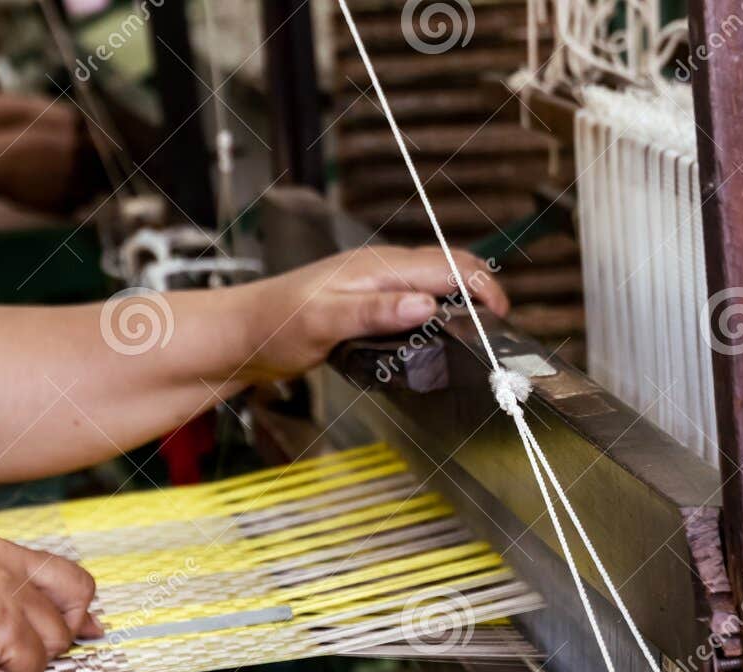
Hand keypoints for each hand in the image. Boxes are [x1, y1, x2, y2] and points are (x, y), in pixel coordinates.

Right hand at [0, 526, 100, 671]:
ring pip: (54, 640)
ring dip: (19, 661)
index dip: (76, 605)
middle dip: (62, 631)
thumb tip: (47, 619)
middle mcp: (3, 560)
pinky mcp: (0, 623)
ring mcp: (4, 590)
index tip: (85, 627)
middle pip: (77, 596)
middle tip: (26, 651)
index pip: (60, 570)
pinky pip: (30, 665)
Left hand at [230, 245, 509, 380]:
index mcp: (377, 267)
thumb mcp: (324, 322)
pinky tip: (439, 328)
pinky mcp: (368, 298)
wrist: (241, 333)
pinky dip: (440, 307)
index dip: (483, 287)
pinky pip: (416, 295)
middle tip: (500, 324)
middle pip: (448, 266)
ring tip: (480, 326)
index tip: (502, 315)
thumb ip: (375, 312)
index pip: (447, 267)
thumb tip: (426, 305)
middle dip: (482, 288)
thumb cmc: (274, 326)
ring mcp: (375, 281)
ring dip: (463, 296)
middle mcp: (380, 268)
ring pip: (435, 279)